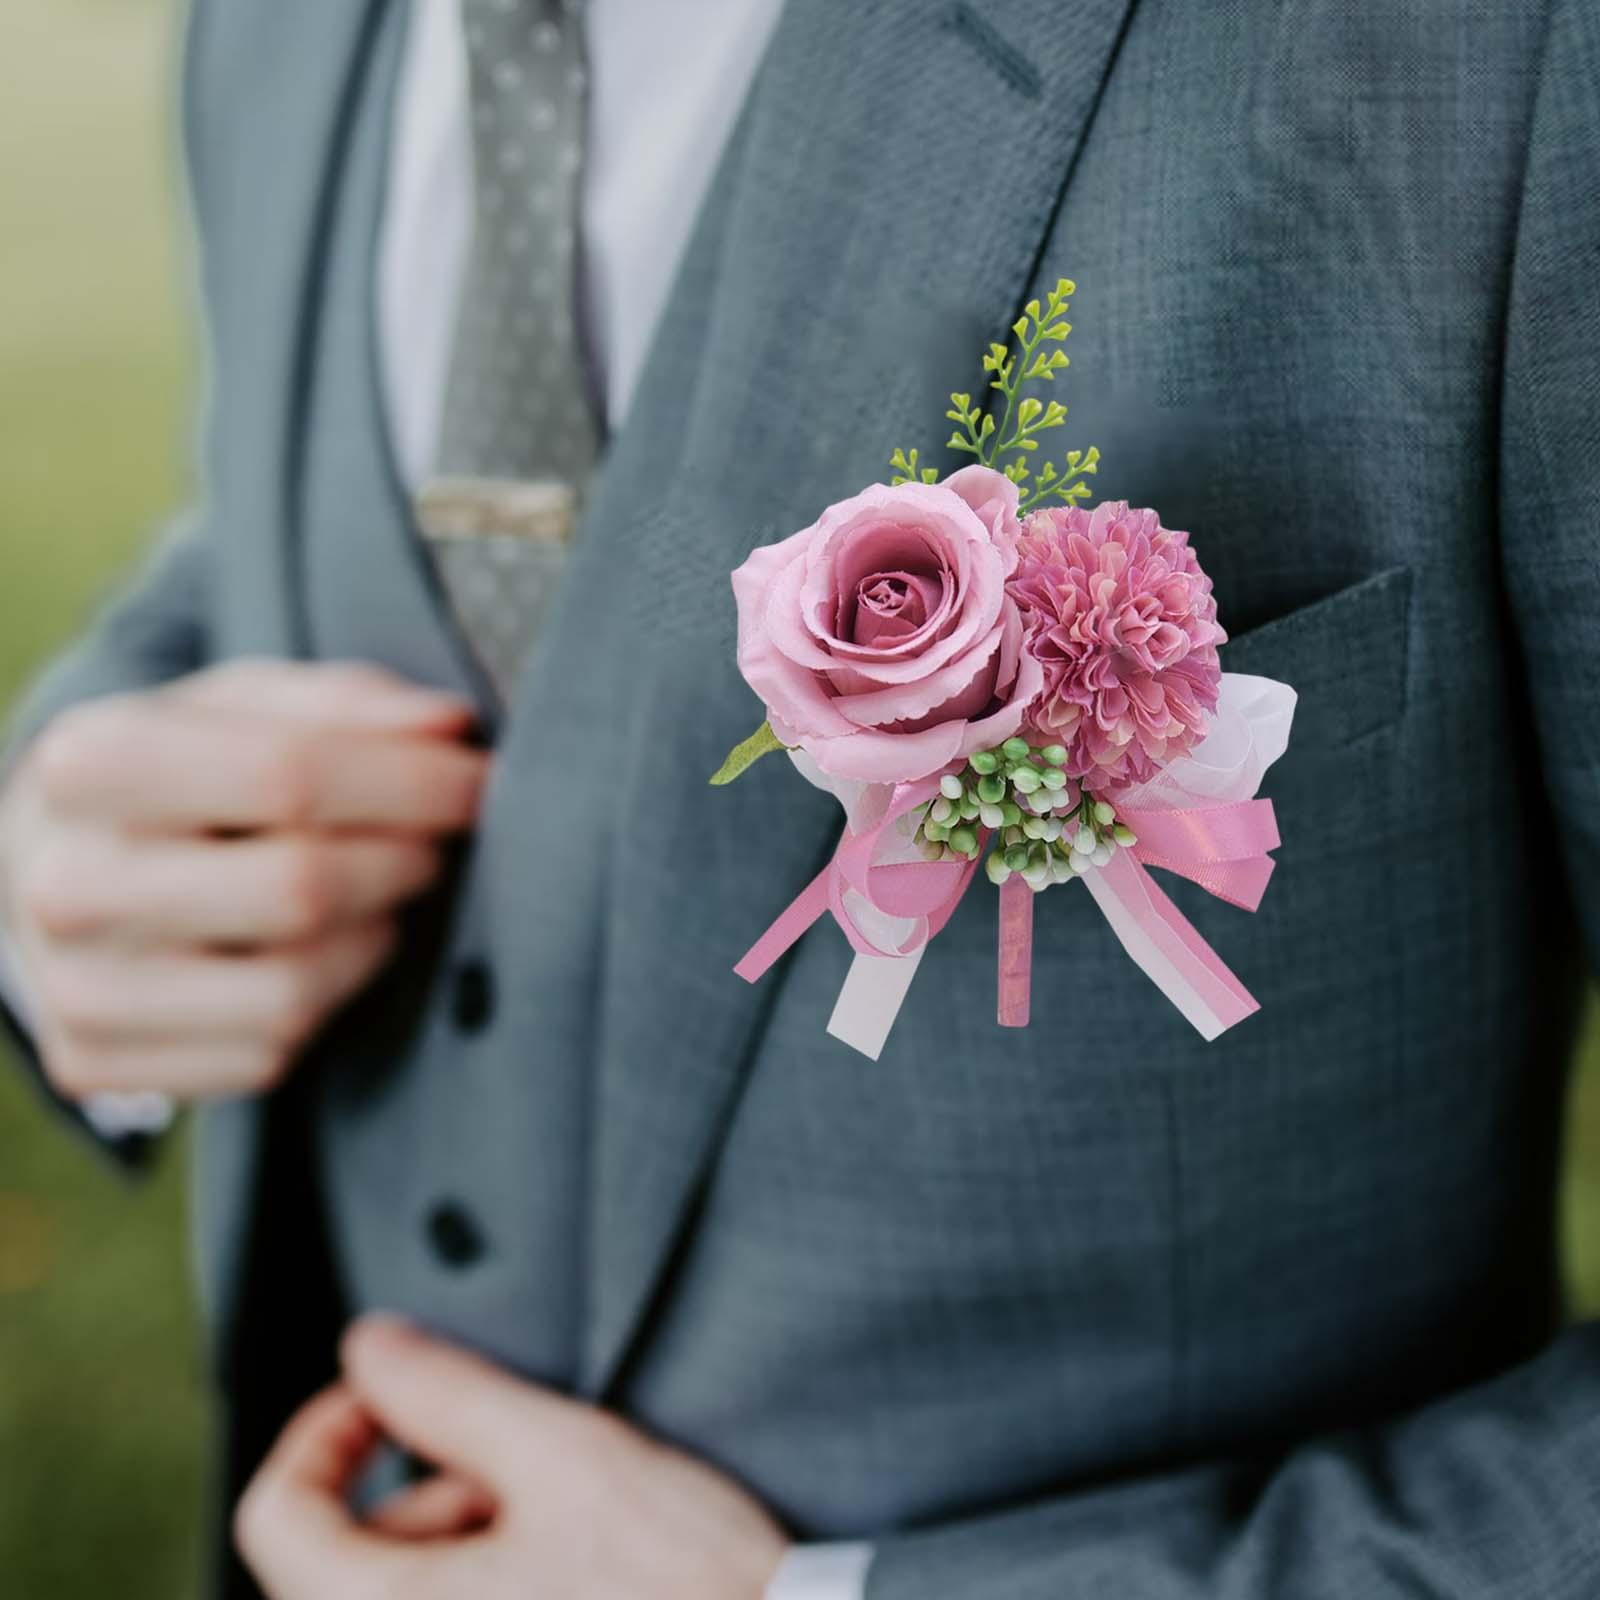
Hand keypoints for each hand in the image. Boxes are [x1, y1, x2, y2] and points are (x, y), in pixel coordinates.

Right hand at [0, 659, 487, 1100]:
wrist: (62, 867)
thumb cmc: (182, 771)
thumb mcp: (246, 706)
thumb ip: (348, 705)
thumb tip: (449, 725)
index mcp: (90, 762)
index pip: (289, 775)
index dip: (412, 780)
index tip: (479, 779)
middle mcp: (63, 883)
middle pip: (300, 889)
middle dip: (402, 861)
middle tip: (433, 843)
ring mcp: (73, 988)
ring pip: (294, 988)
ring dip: (374, 936)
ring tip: (379, 893)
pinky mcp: (95, 1065)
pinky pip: (268, 1053)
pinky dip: (327, 1001)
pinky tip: (321, 953)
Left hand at [235, 1314, 789, 1599]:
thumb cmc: (681, 1580)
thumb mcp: (563, 1458)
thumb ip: (449, 1395)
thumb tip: (366, 1343)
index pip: (276, 1516)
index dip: (325, 1430)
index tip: (393, 1394)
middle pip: (351, 1558)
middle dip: (436, 1488)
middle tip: (540, 1474)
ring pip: (407, 1592)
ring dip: (470, 1538)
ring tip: (576, 1529)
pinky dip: (494, 1584)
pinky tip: (580, 1575)